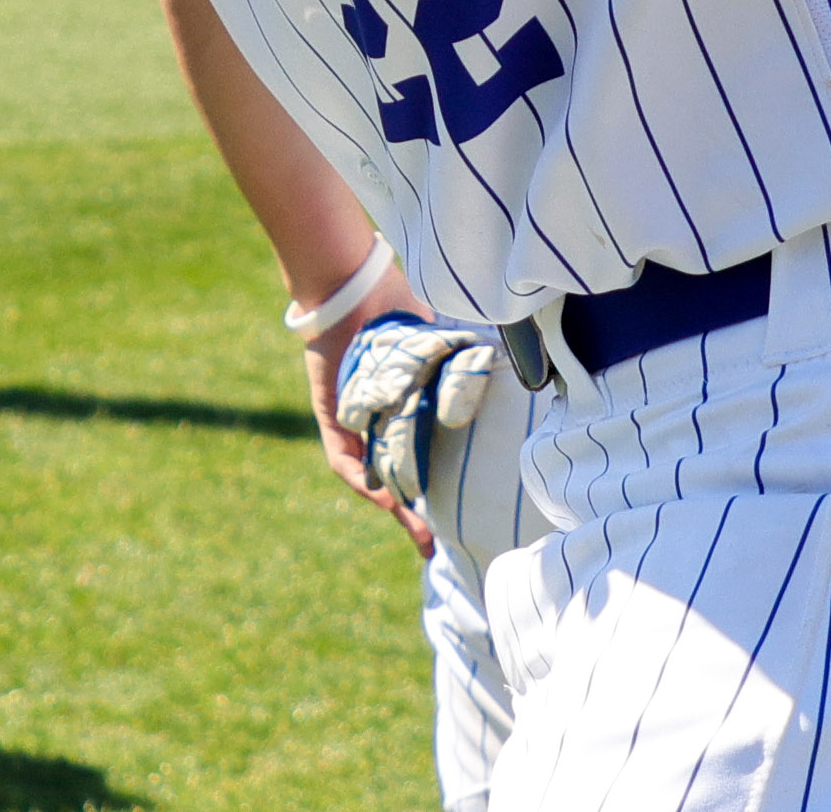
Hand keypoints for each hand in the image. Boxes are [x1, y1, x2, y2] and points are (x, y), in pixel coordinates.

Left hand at [300, 269, 436, 561]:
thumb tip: (499, 372)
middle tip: (432, 547)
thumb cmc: (398, 302)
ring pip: (372, 474)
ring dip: (392, 506)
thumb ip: (458, 365)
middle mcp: (381, 416)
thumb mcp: (438, 342)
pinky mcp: (332, 413)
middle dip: (415, 513)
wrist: (353, 284)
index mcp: (406, 403)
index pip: (422, 452)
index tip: (462, 508)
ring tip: (419, 535)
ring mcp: (356, 418)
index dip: (439, 482)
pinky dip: (361, 478)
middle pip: (397, 473)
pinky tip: (382, 497)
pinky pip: (343, 457)